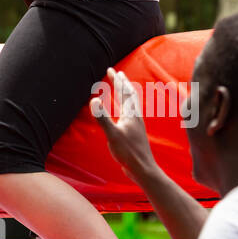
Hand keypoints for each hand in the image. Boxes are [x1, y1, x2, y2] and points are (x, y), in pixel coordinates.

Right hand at [90, 67, 158, 182]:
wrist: (143, 168)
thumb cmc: (128, 152)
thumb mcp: (112, 135)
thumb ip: (102, 118)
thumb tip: (94, 100)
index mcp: (130, 114)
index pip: (123, 93)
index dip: (116, 81)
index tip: (111, 70)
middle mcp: (135, 116)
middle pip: (130, 95)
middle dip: (123, 83)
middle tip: (117, 73)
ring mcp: (137, 124)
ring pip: (133, 103)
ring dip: (127, 93)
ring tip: (123, 88)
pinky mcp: (136, 132)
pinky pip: (132, 112)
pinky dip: (128, 105)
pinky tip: (126, 112)